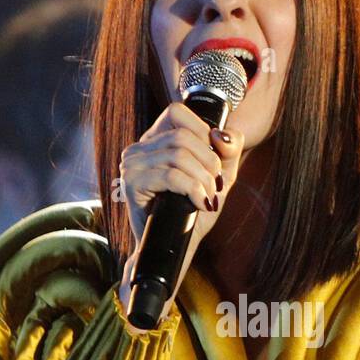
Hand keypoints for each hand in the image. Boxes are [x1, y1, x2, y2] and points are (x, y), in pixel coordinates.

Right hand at [119, 101, 245, 247]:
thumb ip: (228, 150)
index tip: (214, 162)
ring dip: (203, 179)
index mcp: (154, 140)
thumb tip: (220, 135)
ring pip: (178, 155)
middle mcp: (138, 149)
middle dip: (209, 162)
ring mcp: (131, 166)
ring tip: (209, 198)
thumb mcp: (218, 176)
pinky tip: (201, 203)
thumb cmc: (193, 212)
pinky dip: (193, 189)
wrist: (174, 248)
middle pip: (182, 136)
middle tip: (216, 187)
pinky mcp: (132, 185)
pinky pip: (170, 176)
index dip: (203, 131)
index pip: (176, 112)